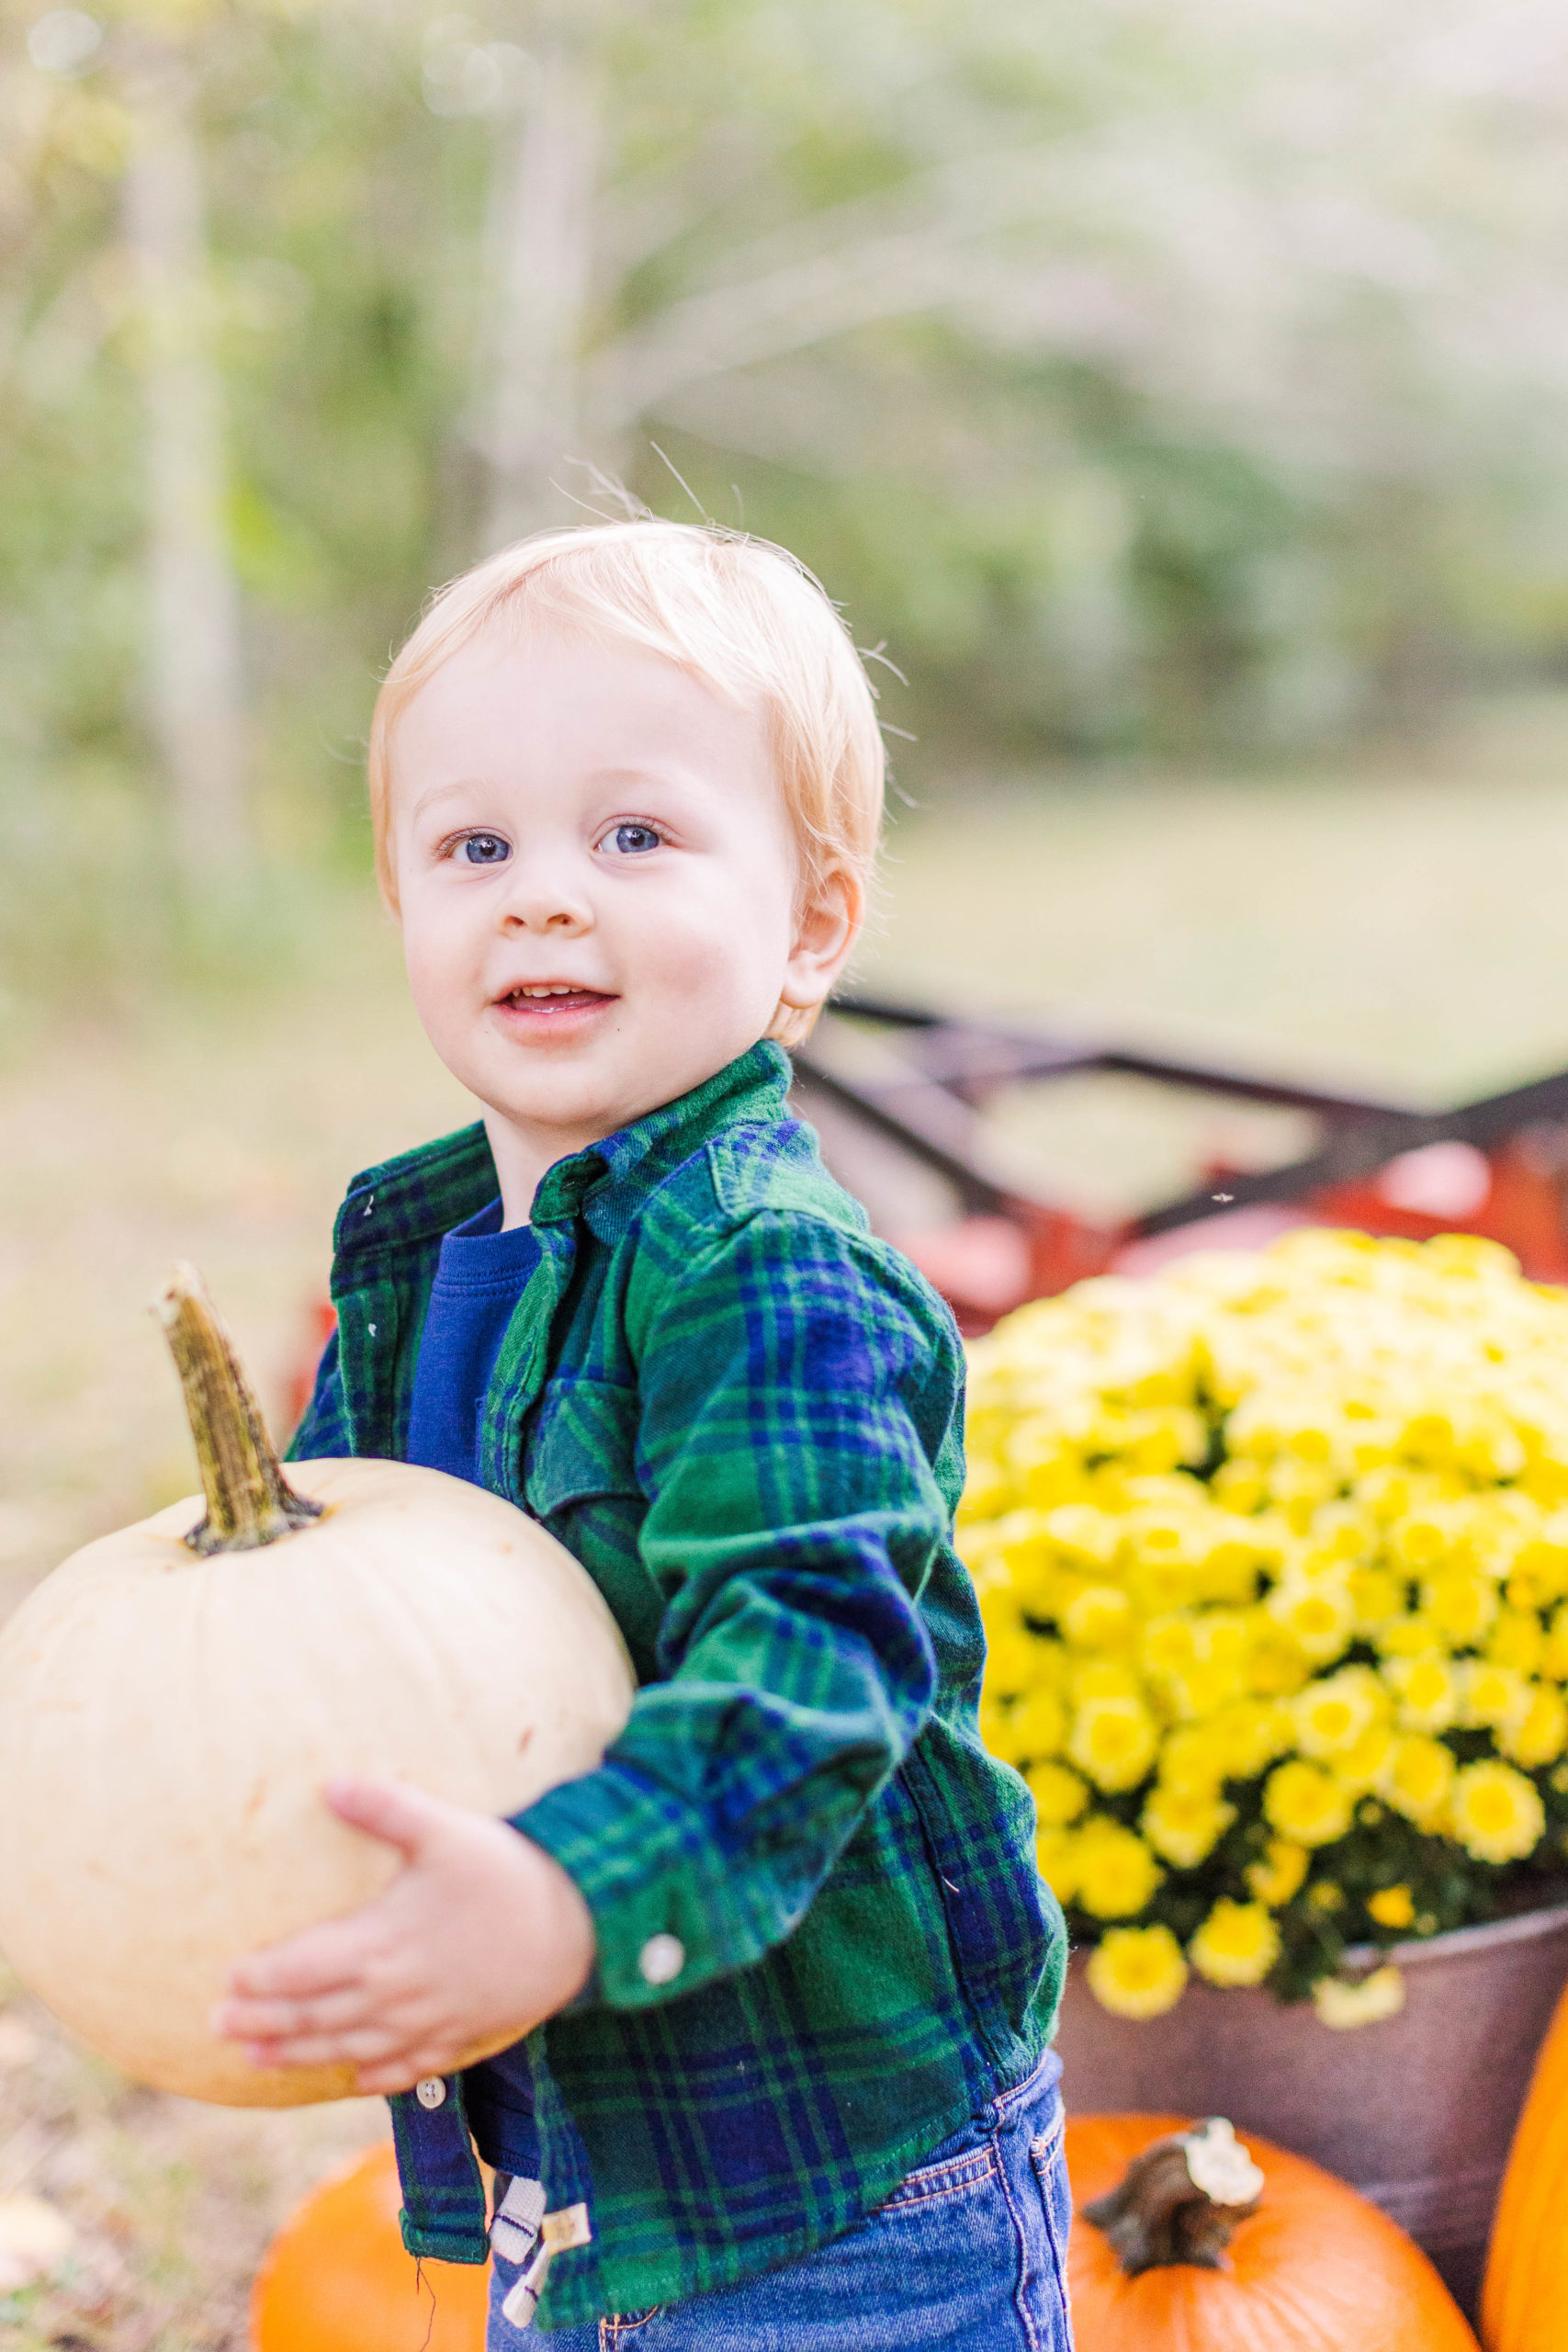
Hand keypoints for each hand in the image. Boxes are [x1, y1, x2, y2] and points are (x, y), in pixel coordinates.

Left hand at [210, 1779, 595, 2094]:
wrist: (581, 1924)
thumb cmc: (508, 1871)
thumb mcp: (446, 1829)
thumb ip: (386, 1808)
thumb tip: (330, 1784)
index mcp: (383, 1944)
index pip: (302, 1970)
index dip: (260, 1980)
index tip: (224, 1981)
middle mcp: (396, 1994)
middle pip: (314, 2017)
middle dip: (261, 2024)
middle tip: (216, 2028)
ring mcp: (427, 2024)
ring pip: (348, 2049)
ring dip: (298, 2057)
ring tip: (258, 2060)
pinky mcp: (460, 2037)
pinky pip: (405, 2069)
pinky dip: (370, 2076)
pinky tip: (351, 2077)